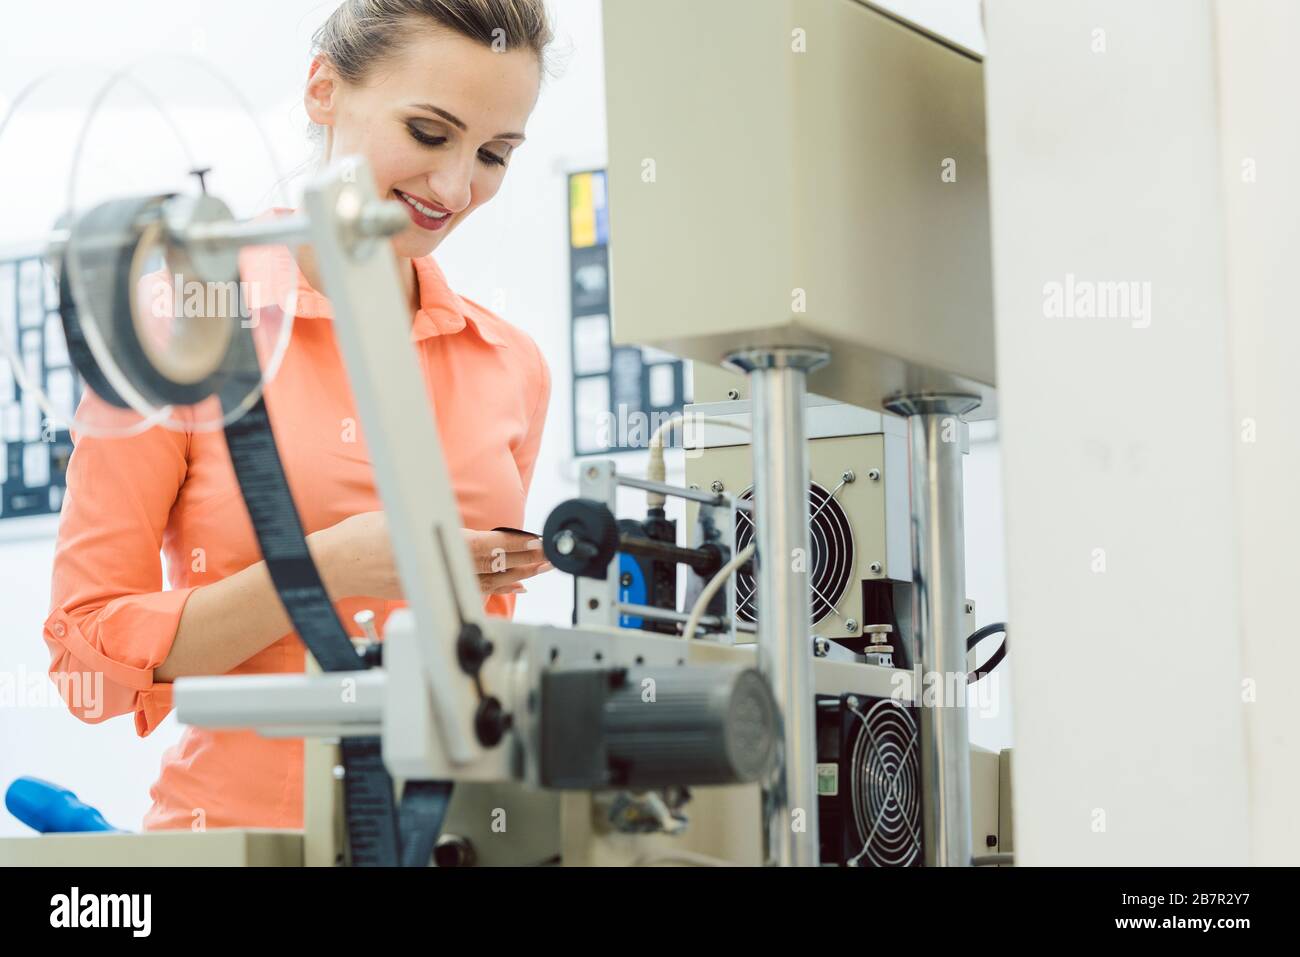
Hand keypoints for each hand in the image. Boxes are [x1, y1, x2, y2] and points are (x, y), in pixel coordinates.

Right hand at [308, 514, 554, 599]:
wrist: (334, 565)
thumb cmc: (360, 538)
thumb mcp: (403, 517)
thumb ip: (439, 524)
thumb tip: (469, 529)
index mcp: (433, 547)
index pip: (486, 548)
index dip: (515, 546)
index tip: (538, 542)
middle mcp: (437, 569)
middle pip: (492, 568)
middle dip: (525, 562)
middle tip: (551, 557)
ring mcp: (434, 584)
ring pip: (485, 582)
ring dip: (516, 576)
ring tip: (540, 570)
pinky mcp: (430, 591)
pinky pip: (470, 591)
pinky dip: (495, 589)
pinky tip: (513, 587)